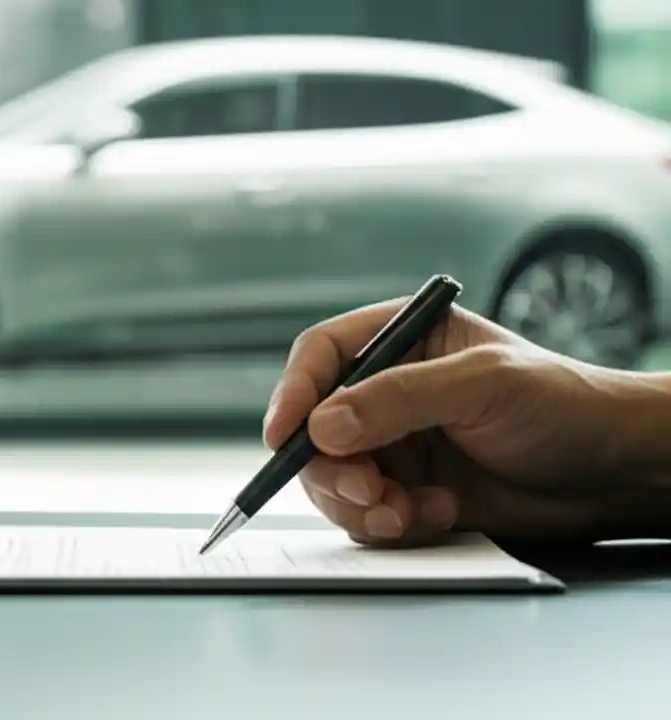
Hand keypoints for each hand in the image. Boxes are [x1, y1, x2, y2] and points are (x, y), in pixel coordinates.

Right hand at [265, 300, 670, 546]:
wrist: (613, 473)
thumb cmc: (563, 405)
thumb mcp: (483, 385)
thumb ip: (400, 398)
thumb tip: (324, 425)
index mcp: (401, 341)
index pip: (322, 357)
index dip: (293, 393)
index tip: (285, 435)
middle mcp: (386, 393)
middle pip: (314, 428)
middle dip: (331, 467)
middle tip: (368, 491)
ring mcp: (394, 446)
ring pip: (333, 479)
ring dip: (363, 504)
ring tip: (412, 511)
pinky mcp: (407, 493)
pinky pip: (367, 516)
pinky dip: (392, 524)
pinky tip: (440, 514)